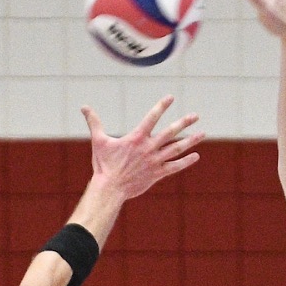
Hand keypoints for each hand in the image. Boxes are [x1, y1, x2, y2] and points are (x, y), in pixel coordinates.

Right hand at [81, 96, 202, 200]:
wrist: (110, 188)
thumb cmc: (103, 165)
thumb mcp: (99, 141)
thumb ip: (94, 122)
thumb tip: (84, 107)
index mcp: (136, 138)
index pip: (151, 117)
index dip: (161, 106)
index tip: (171, 97)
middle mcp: (148, 148)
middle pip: (170, 132)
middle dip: (184, 123)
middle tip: (196, 115)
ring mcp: (154, 161)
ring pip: (176, 148)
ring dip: (190, 141)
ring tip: (202, 133)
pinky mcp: (157, 174)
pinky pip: (175, 166)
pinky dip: (186, 161)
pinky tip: (196, 156)